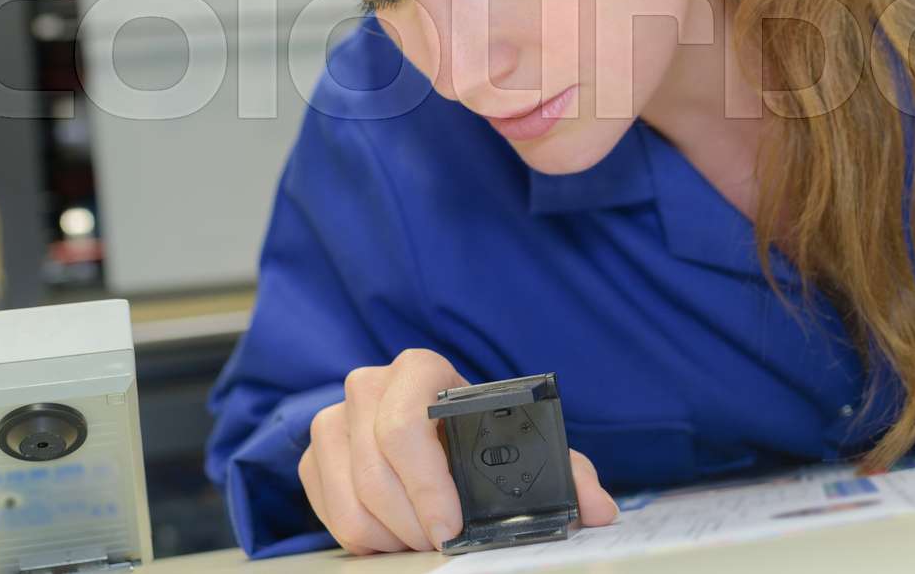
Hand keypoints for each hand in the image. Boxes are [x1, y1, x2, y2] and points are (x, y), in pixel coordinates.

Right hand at [297, 349, 619, 554]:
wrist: (429, 430)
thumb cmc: (475, 436)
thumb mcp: (520, 445)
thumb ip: (565, 472)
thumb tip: (598, 508)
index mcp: (420, 370)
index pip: (406, 424)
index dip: (426, 484)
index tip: (450, 529)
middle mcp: (369, 386)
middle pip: (376, 470)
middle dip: (414, 523)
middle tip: (444, 545)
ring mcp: (334, 419)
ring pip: (352, 499)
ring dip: (391, 535)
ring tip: (424, 540)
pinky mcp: (315, 456)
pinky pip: (330, 514)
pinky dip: (365, 538)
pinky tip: (396, 535)